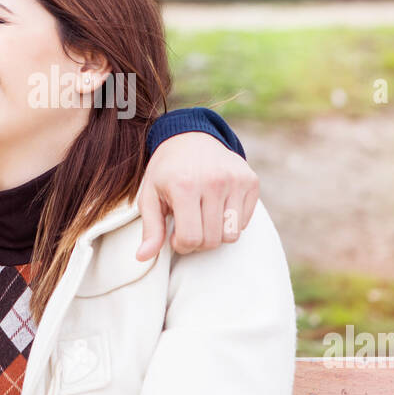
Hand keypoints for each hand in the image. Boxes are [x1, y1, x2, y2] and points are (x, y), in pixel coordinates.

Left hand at [135, 131, 258, 260]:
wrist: (190, 136)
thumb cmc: (167, 171)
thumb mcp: (150, 195)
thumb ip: (150, 228)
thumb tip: (142, 257)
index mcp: (185, 185)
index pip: (190, 238)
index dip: (181, 245)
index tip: (175, 235)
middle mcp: (213, 181)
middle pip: (212, 240)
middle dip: (198, 242)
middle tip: (189, 227)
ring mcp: (235, 180)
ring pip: (232, 235)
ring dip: (216, 234)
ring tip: (203, 219)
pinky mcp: (251, 180)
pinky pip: (244, 221)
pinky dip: (231, 222)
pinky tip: (217, 207)